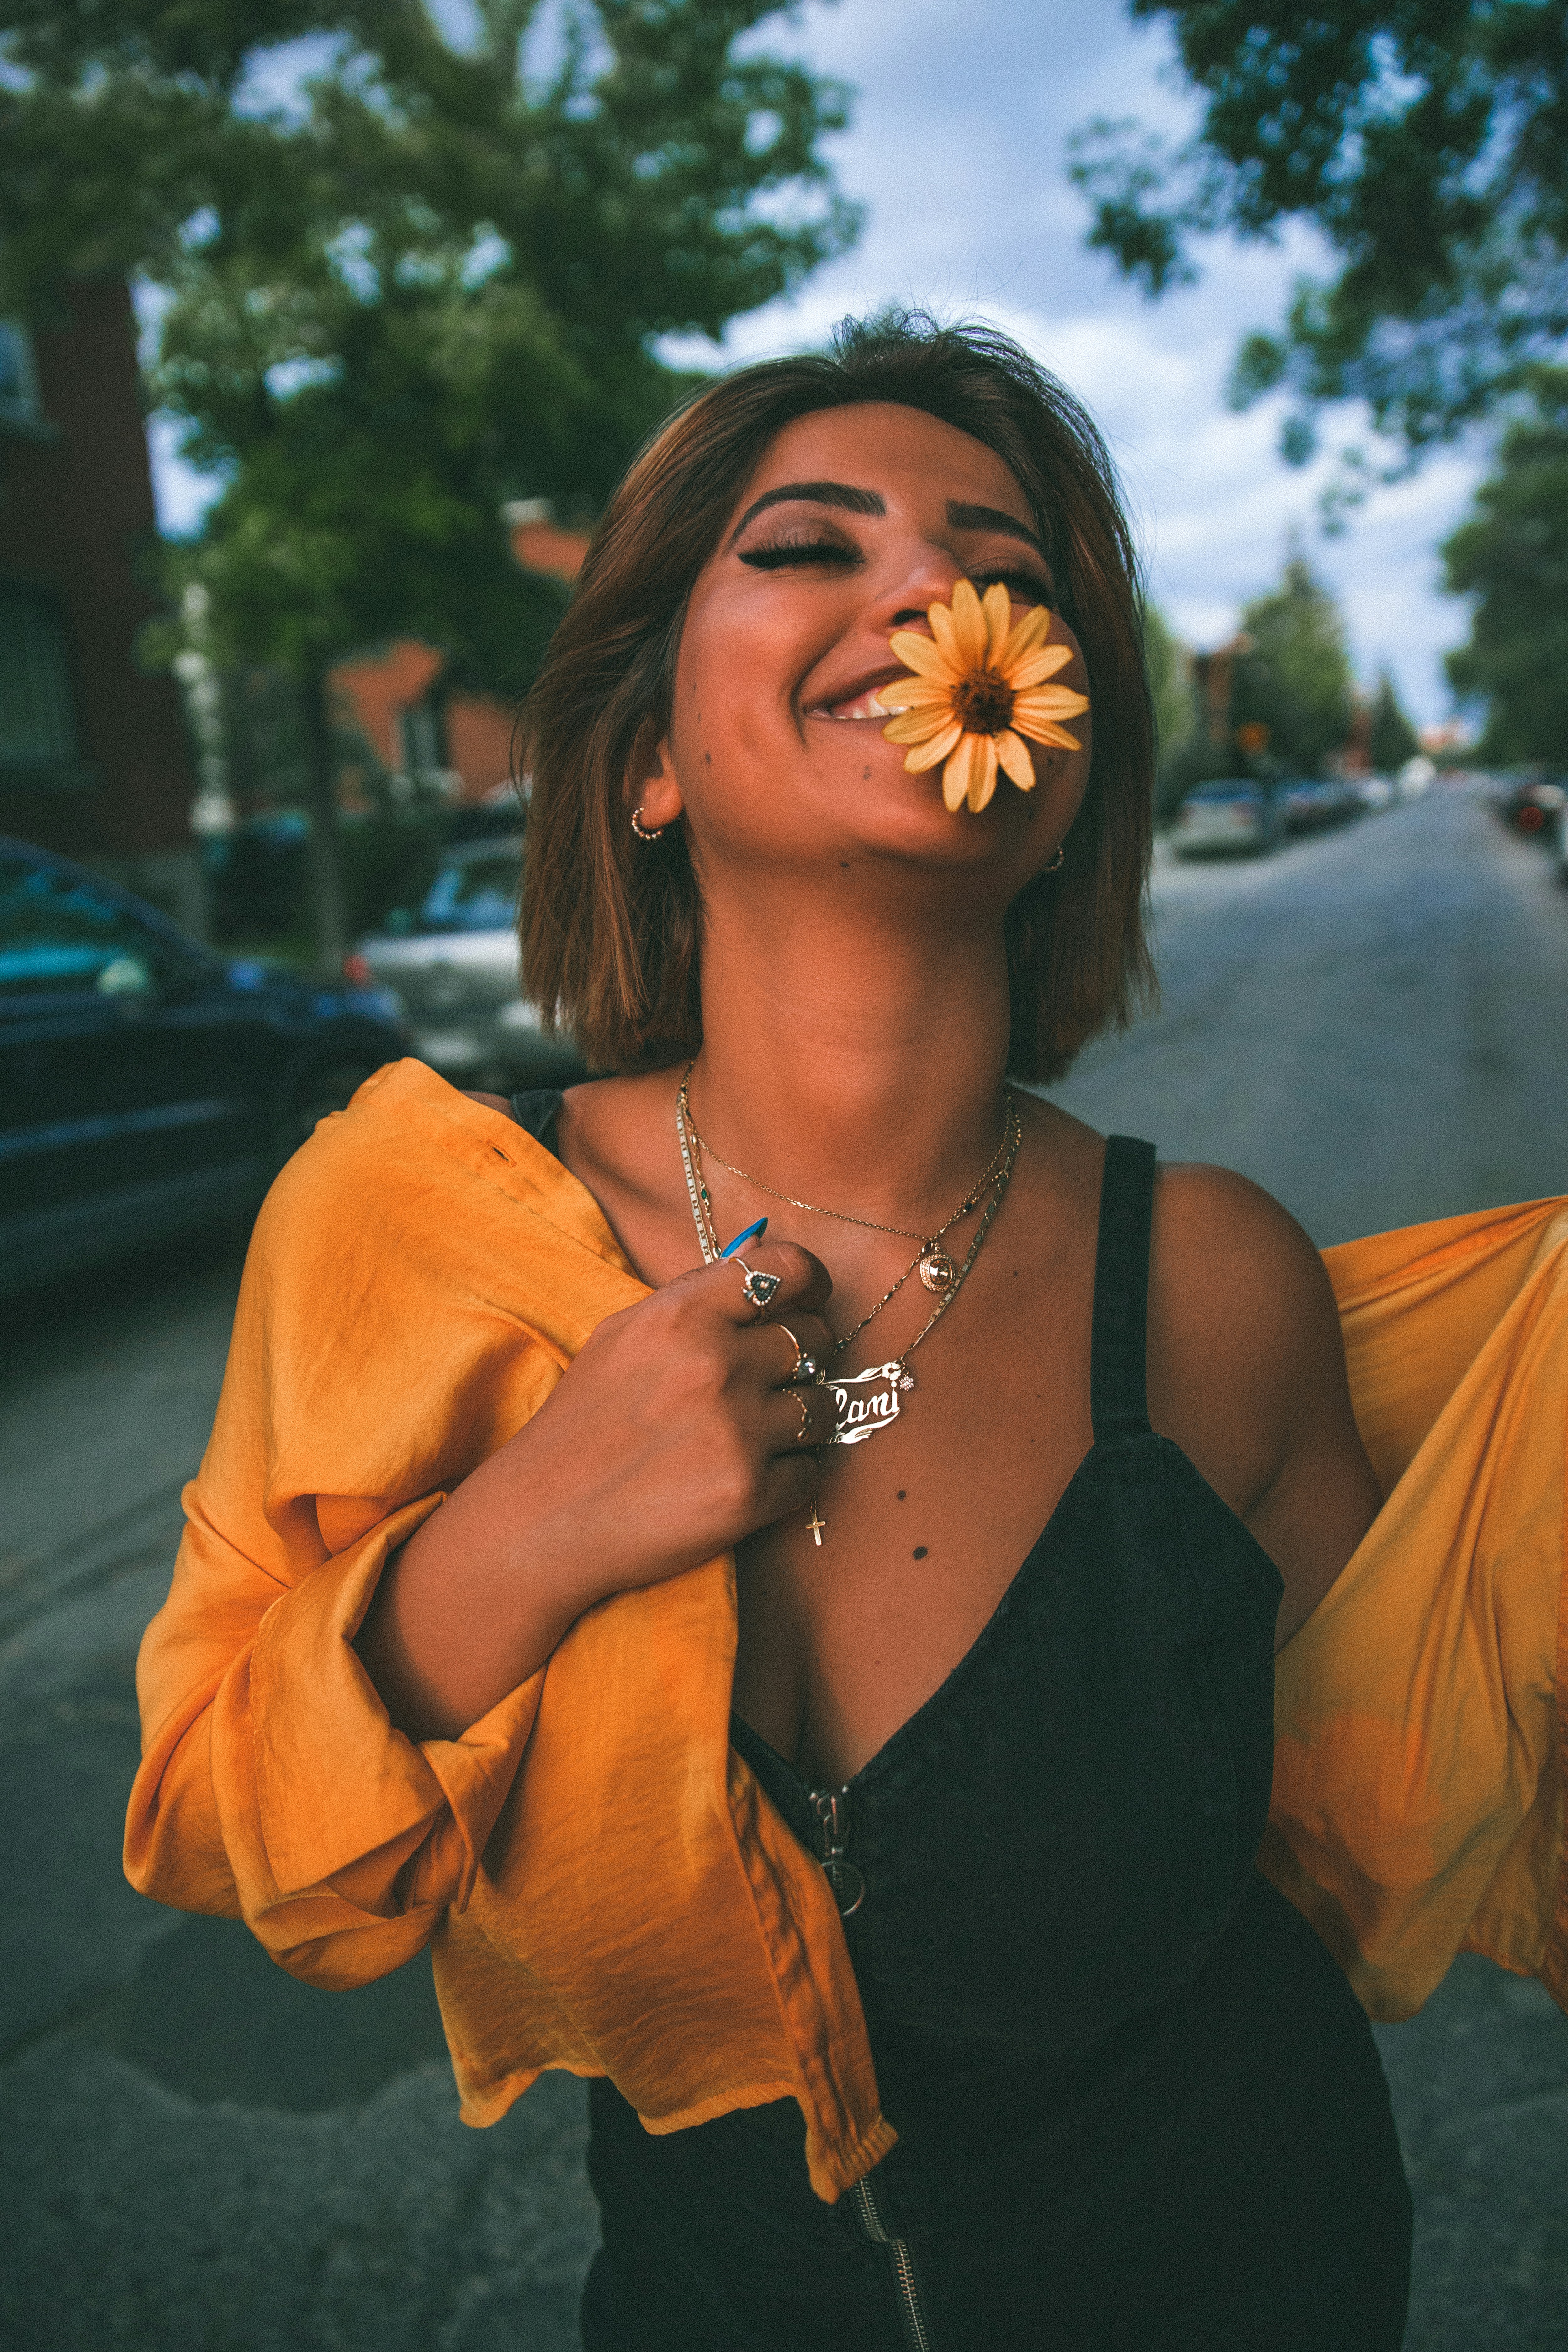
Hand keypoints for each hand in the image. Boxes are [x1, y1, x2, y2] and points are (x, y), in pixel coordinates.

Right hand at [526, 1240, 836, 1604]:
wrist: (543, 1519)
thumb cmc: (584, 1423)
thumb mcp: (623, 1336)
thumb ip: (694, 1299)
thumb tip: (761, 1265)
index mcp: (682, 1315)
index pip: (788, 1269)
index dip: (809, 1284)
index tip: (807, 1302)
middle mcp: (715, 1365)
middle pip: (814, 1338)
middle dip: (800, 1359)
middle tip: (767, 1383)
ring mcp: (736, 1432)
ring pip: (823, 1407)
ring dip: (799, 1420)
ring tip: (753, 1434)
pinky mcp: (749, 1495)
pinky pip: (809, 1472)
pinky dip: (784, 1477)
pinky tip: (740, 1477)